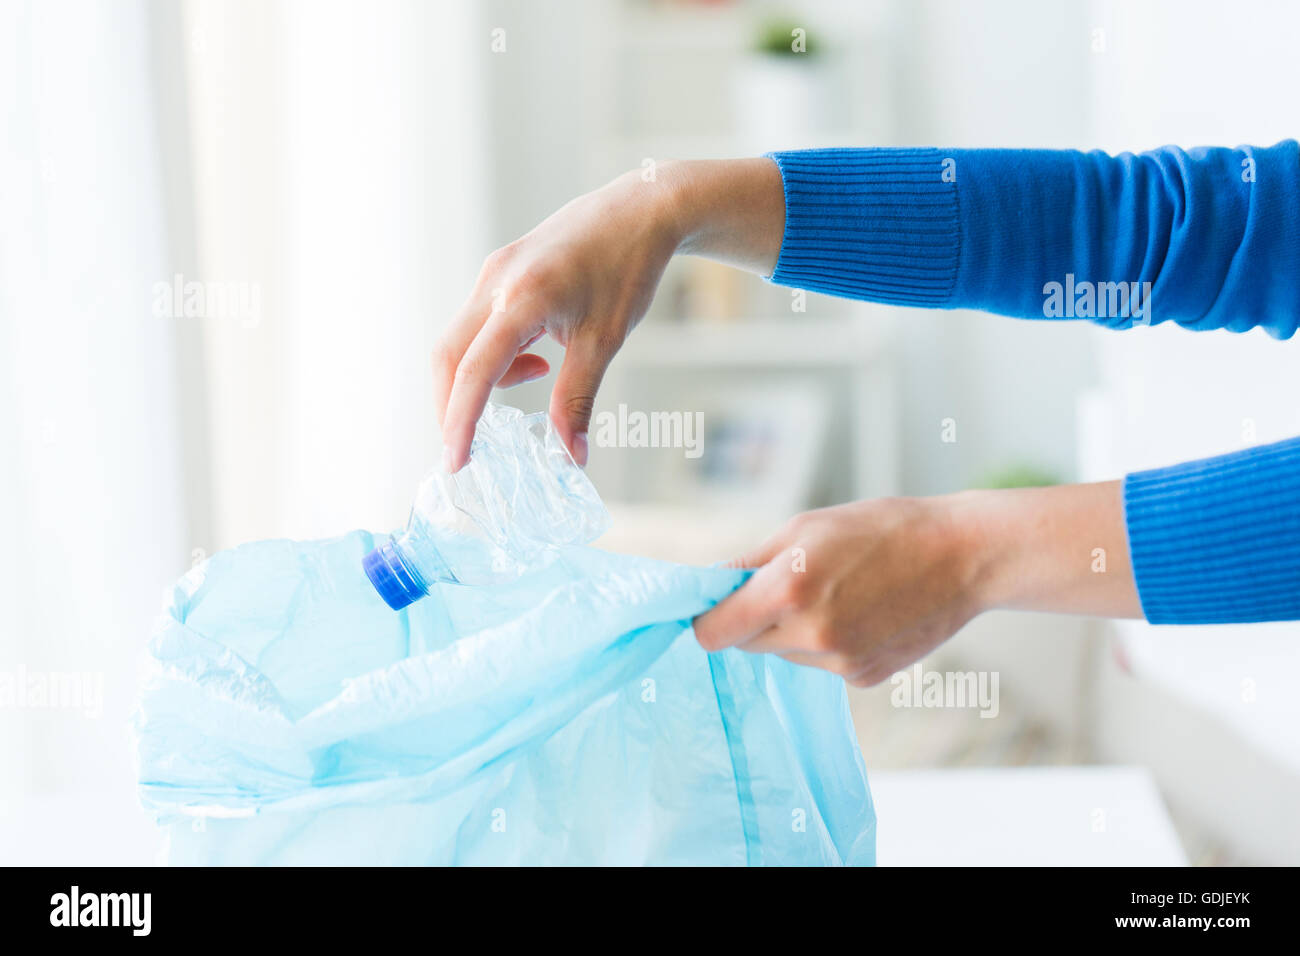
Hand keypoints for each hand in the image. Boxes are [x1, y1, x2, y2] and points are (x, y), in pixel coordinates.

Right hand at [433, 158, 784, 469]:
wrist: (638, 210)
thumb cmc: (626, 269)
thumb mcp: (604, 341)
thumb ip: (579, 399)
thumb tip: (569, 456)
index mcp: (522, 299)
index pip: (475, 371)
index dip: (460, 421)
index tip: (455, 462)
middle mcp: (496, 282)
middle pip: (449, 356)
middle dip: (452, 405)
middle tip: (467, 445)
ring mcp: (493, 273)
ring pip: (461, 340)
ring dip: (482, 376)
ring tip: (539, 377)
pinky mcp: (499, 272)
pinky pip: (480, 324)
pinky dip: (497, 353)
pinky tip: (539, 355)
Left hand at [693, 482, 1140, 685]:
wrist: (963, 556)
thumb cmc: (881, 529)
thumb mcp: (804, 528)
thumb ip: (749, 564)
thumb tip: (706, 588)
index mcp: (788, 589)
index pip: (712, 632)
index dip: (707, 618)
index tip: (712, 606)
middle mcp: (810, 634)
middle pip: (747, 643)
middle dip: (756, 618)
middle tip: (792, 583)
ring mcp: (840, 662)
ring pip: (786, 655)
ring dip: (794, 630)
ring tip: (840, 591)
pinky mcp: (864, 678)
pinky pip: (821, 664)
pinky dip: (828, 643)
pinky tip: (863, 612)